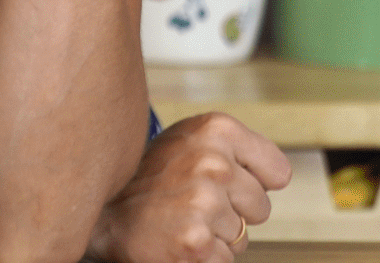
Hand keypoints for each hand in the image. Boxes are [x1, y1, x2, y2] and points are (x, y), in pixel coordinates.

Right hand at [87, 113, 291, 262]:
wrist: (100, 211)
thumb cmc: (145, 177)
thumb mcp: (187, 141)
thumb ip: (232, 148)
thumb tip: (278, 176)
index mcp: (216, 129)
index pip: (277, 172)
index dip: (253, 182)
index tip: (223, 181)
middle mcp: (213, 162)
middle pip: (262, 208)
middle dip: (235, 212)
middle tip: (193, 203)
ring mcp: (204, 203)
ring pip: (243, 236)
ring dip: (217, 236)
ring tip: (181, 220)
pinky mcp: (196, 242)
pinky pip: (225, 259)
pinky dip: (204, 257)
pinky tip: (177, 238)